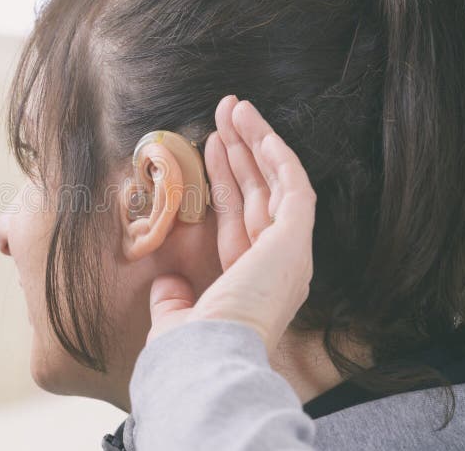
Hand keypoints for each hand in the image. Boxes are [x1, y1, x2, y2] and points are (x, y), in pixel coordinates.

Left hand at [147, 96, 315, 355]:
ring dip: (257, 143)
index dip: (226, 179)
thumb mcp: (176, 319)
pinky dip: (278, 156)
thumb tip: (168, 284)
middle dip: (242, 151)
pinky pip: (293, 186)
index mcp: (250, 282)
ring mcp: (289, 251)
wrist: (207, 358)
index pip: (239, 217)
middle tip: (226, 113)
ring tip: (237, 107)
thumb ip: (174, 300)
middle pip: (259, 193)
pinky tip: (260, 130)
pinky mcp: (295, 238)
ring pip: (276, 183)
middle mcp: (276, 265)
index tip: (210, 147)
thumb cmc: (191, 350)